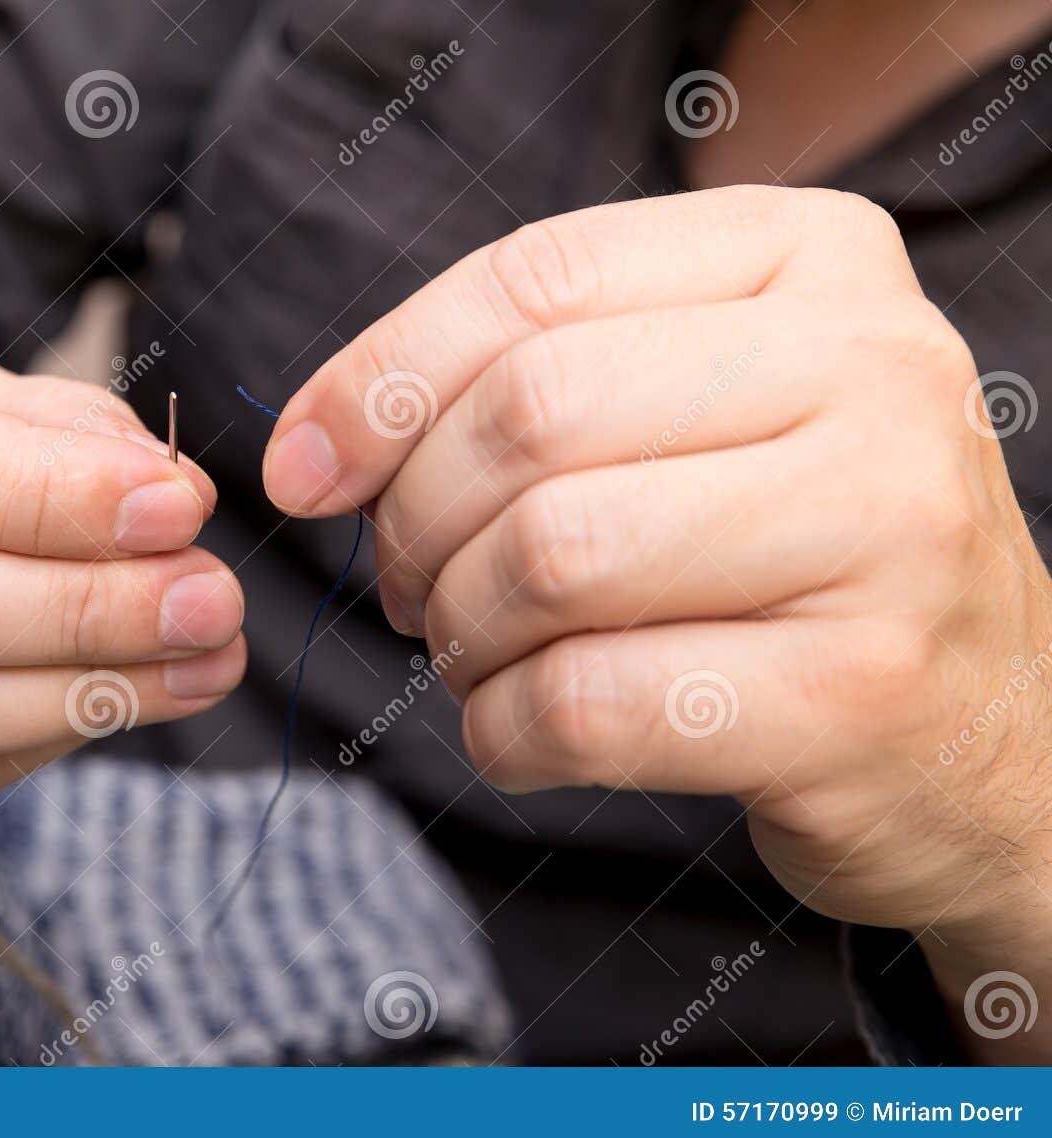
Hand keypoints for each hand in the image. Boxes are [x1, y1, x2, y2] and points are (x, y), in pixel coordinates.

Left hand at [265, 186, 1051, 1060]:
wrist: (985, 731)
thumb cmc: (791, 554)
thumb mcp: (697, 410)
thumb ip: (527, 381)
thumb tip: (312, 448)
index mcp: (814, 258)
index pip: (535, 281)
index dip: (379, 380)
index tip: (302, 470)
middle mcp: (873, 367)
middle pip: (532, 417)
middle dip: (417, 521)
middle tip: (408, 587)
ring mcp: (887, 528)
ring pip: (551, 558)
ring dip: (458, 631)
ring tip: (472, 655)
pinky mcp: (860, 692)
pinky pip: (587, 702)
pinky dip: (501, 731)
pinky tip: (516, 731)